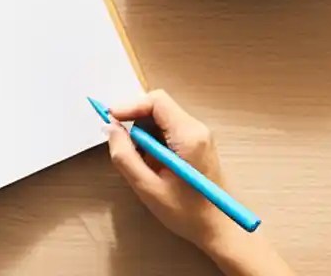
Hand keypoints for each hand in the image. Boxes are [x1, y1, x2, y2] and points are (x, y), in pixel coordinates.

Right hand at [106, 90, 293, 275]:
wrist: (219, 229)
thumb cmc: (187, 213)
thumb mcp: (148, 188)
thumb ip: (125, 156)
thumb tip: (110, 128)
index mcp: (188, 136)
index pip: (157, 101)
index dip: (130, 106)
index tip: (110, 119)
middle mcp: (197, 129)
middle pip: (158, 108)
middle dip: (136, 122)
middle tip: (124, 147)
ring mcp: (199, 136)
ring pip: (161, 120)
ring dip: (144, 135)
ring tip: (141, 163)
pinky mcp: (197, 144)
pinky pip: (169, 131)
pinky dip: (154, 142)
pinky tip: (153, 166)